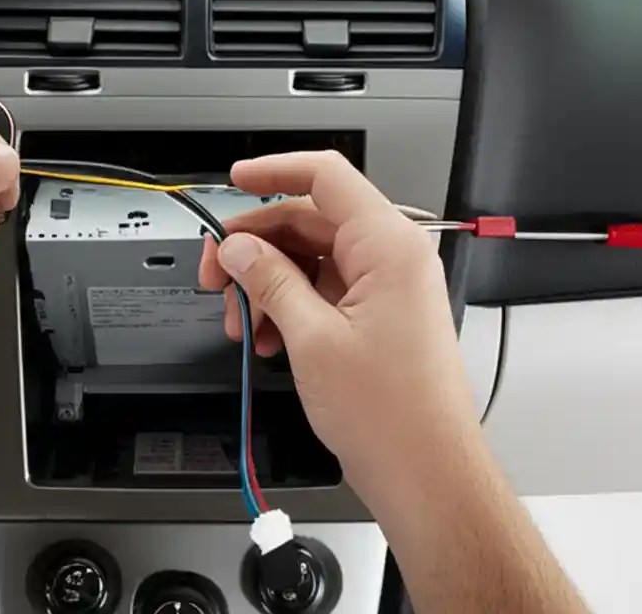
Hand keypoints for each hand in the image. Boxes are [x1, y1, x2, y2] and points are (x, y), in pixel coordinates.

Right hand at [198, 152, 475, 491]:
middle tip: (217, 276)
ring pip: (312, 259)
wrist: (425, 470)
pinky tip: (265, 338)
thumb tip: (239, 249)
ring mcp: (388, 287)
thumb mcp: (311, 339)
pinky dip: (289, 307)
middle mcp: (394, 258)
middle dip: (256, 247)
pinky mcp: (380, 315)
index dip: (274, 171)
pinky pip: (325, 291)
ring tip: (242, 324)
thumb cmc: (392, 415)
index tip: (235, 181)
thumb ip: (270, 281)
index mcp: (389, 246)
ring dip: (268, 285)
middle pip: (310, 221)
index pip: (326, 176)